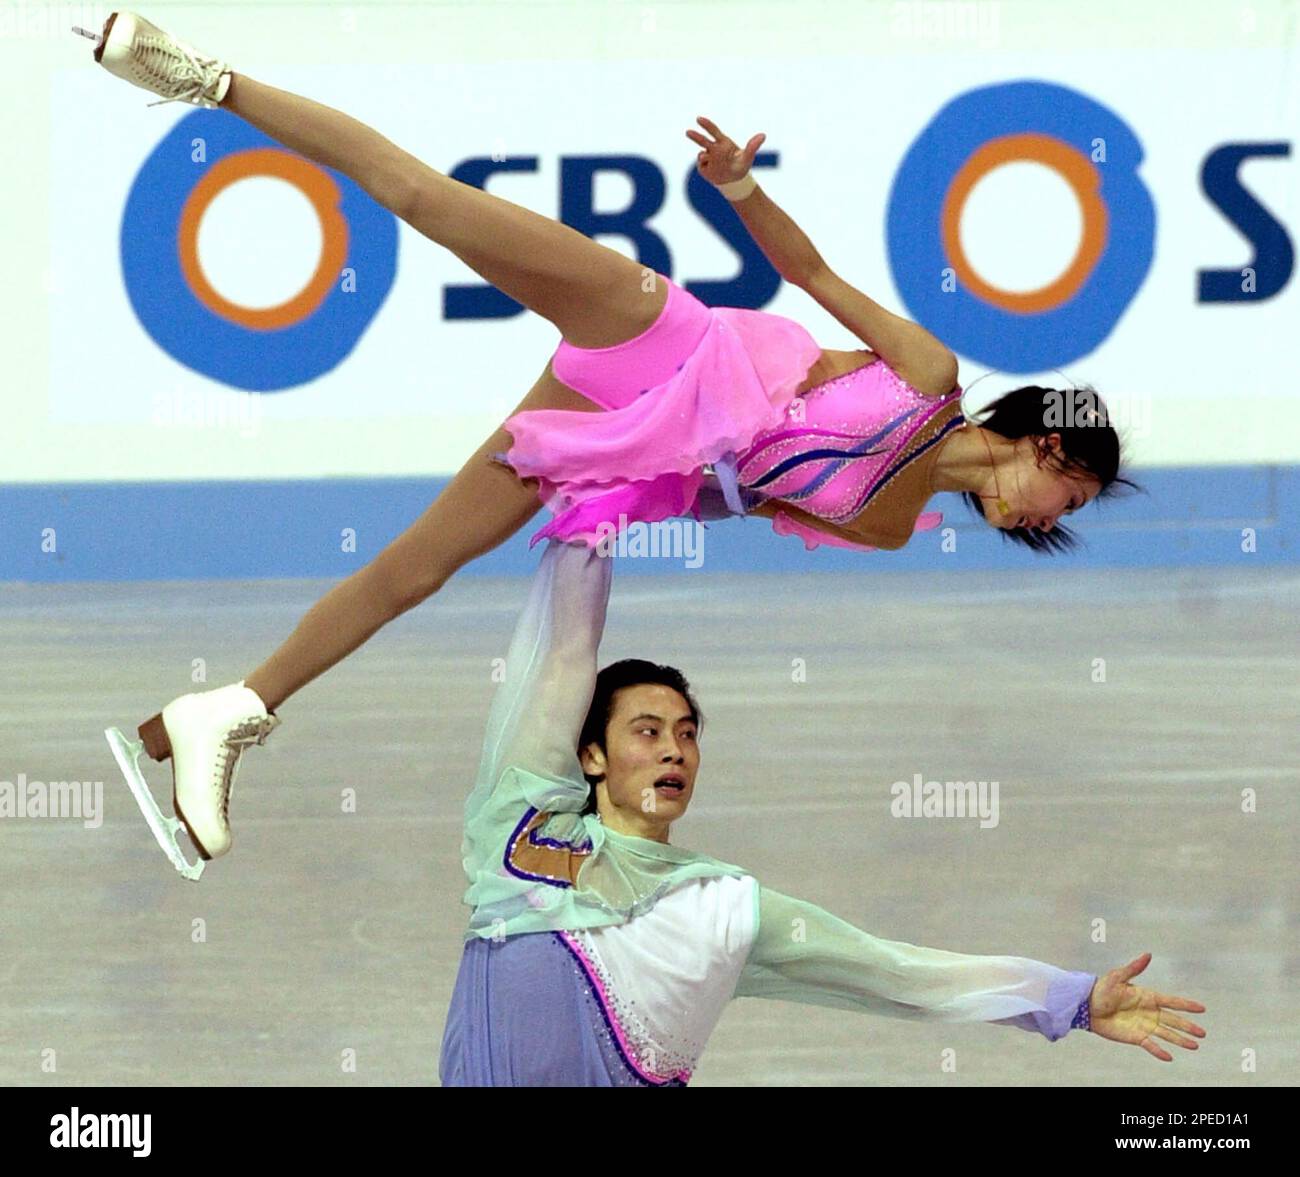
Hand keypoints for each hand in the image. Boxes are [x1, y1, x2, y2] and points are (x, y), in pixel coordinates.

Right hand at [685, 116, 765, 187]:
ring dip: (704, 157)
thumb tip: (763, 135)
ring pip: (702, 154)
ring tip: (709, 160)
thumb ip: (752, 146)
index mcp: (723, 142)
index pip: (713, 131)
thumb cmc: (741, 166)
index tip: (698, 119)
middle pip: (702, 140)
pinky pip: (702, 166)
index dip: (706, 125)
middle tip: (688, 132)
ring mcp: (708, 158)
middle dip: (695, 136)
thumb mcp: (748, 157)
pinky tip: (713, 169)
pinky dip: (706, 167)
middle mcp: (713, 149)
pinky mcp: (704, 168)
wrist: (734, 181)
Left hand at [1089, 952, 1206, 1061]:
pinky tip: (1169, 1057)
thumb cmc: (1102, 989)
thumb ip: (1134, 968)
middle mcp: (1150, 1013)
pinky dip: (1159, 1051)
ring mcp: (1144, 1026)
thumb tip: (1148, 954)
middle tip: (1202, 1033)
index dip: (1186, 1005)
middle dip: (1188, 1027)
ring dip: (1180, 1041)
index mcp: (1148, 997)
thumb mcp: (1117, 977)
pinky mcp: (1136, 1037)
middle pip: (1173, 1021)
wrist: (1086, 1006)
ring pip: (1167, 1035)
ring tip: (1195, 1046)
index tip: (1202, 1008)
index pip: (1171, 1002)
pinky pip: (1150, 1045)